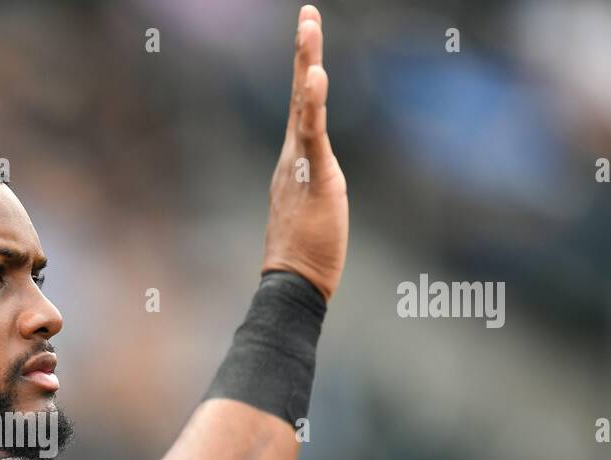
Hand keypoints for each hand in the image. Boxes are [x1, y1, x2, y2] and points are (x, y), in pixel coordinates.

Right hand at [261, 5, 348, 301]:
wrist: (291, 281)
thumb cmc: (304, 255)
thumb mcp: (313, 210)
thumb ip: (314, 188)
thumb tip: (318, 185)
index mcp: (294, 161)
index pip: (303, 108)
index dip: (306, 71)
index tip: (308, 35)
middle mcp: (292, 155)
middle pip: (299, 94)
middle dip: (304, 52)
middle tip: (307, 14)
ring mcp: (300, 163)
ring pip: (303, 105)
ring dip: (306, 63)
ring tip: (308, 27)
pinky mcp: (312, 175)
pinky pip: (312, 134)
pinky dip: (313, 104)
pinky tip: (315, 76)